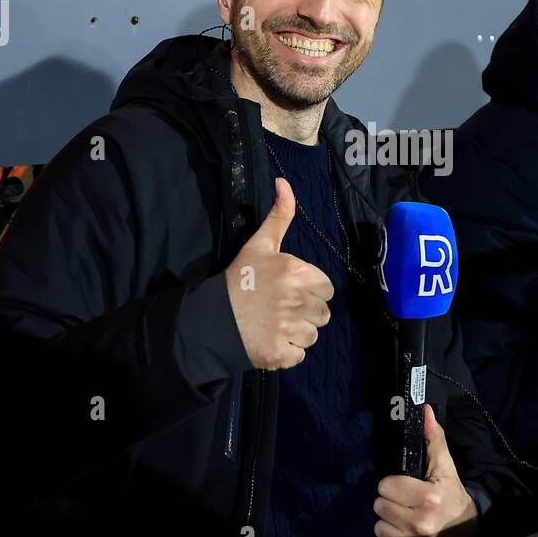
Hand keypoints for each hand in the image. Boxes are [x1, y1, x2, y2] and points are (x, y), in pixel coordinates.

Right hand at [224, 177, 333, 369]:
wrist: (211, 318)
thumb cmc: (239, 279)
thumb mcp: (259, 244)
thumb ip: (279, 215)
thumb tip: (284, 181)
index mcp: (296, 272)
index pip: (326, 288)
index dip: (310, 290)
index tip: (289, 291)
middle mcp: (296, 300)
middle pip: (323, 314)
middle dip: (305, 313)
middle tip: (280, 309)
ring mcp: (288, 328)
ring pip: (313, 335)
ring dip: (297, 333)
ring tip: (274, 325)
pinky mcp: (280, 353)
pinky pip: (299, 355)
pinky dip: (287, 352)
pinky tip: (270, 340)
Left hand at [374, 405, 479, 536]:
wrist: (470, 535)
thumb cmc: (452, 496)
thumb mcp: (445, 468)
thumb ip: (433, 438)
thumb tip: (424, 410)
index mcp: (429, 498)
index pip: (385, 486)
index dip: (395, 485)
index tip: (408, 487)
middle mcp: (421, 525)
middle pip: (379, 507)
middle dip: (391, 503)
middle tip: (407, 504)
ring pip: (379, 529)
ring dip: (390, 524)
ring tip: (407, 521)